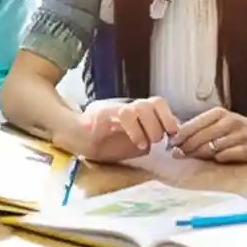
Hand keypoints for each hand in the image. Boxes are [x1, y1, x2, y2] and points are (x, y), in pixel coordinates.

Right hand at [54, 97, 179, 162]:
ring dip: (151, 126)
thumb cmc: (102, 143)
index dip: (170, 118)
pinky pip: (124, 114)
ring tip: (149, 142)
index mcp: (136, 112)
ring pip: (141, 106)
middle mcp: (128, 106)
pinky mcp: (103, 113)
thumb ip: (146, 140)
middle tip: (160, 140)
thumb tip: (163, 143)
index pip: (158, 104)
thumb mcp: (130, 145)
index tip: (174, 135)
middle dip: (164, 122)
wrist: (73, 138)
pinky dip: (136, 129)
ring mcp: (115, 108)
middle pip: (155, 102)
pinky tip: (137, 143)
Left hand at [169, 107, 246, 163]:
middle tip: (176, 154)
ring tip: (191, 157)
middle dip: (185, 147)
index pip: (193, 125)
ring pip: (211, 148)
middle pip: (200, 137)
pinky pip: (226, 156)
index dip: (180, 136)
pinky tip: (215, 159)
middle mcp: (228, 122)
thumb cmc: (238, 128)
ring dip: (199, 154)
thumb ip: (201, 127)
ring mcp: (239, 135)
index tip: (170, 144)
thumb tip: (176, 138)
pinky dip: (218, 158)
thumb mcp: (220, 121)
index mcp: (218, 114)